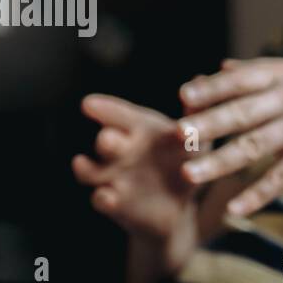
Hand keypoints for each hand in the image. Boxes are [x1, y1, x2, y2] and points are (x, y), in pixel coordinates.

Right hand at [71, 94, 197, 243]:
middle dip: (106, 140)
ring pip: (91, 171)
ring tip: (82, 165)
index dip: (105, 110)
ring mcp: (113, 176)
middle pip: (106, 142)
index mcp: (137, 130)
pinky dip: (103, 198)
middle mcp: (121, 150)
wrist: (177, 206)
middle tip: (107, 138)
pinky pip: (102, 200)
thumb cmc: (184, 162)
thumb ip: (196, 116)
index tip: (88, 104)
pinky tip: (108, 197)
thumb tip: (200, 77)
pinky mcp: (113, 203)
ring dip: (88, 168)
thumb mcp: (195, 141)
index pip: (117, 115)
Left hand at [177, 56, 282, 216]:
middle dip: (207, 124)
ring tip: (189, 175)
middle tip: (177, 135)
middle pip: (242, 113)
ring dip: (219, 163)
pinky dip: (257, 195)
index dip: (211, 88)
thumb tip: (220, 66)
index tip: (182, 96)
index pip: (241, 80)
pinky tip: (234, 210)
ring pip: (253, 147)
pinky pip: (280, 178)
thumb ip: (261, 71)